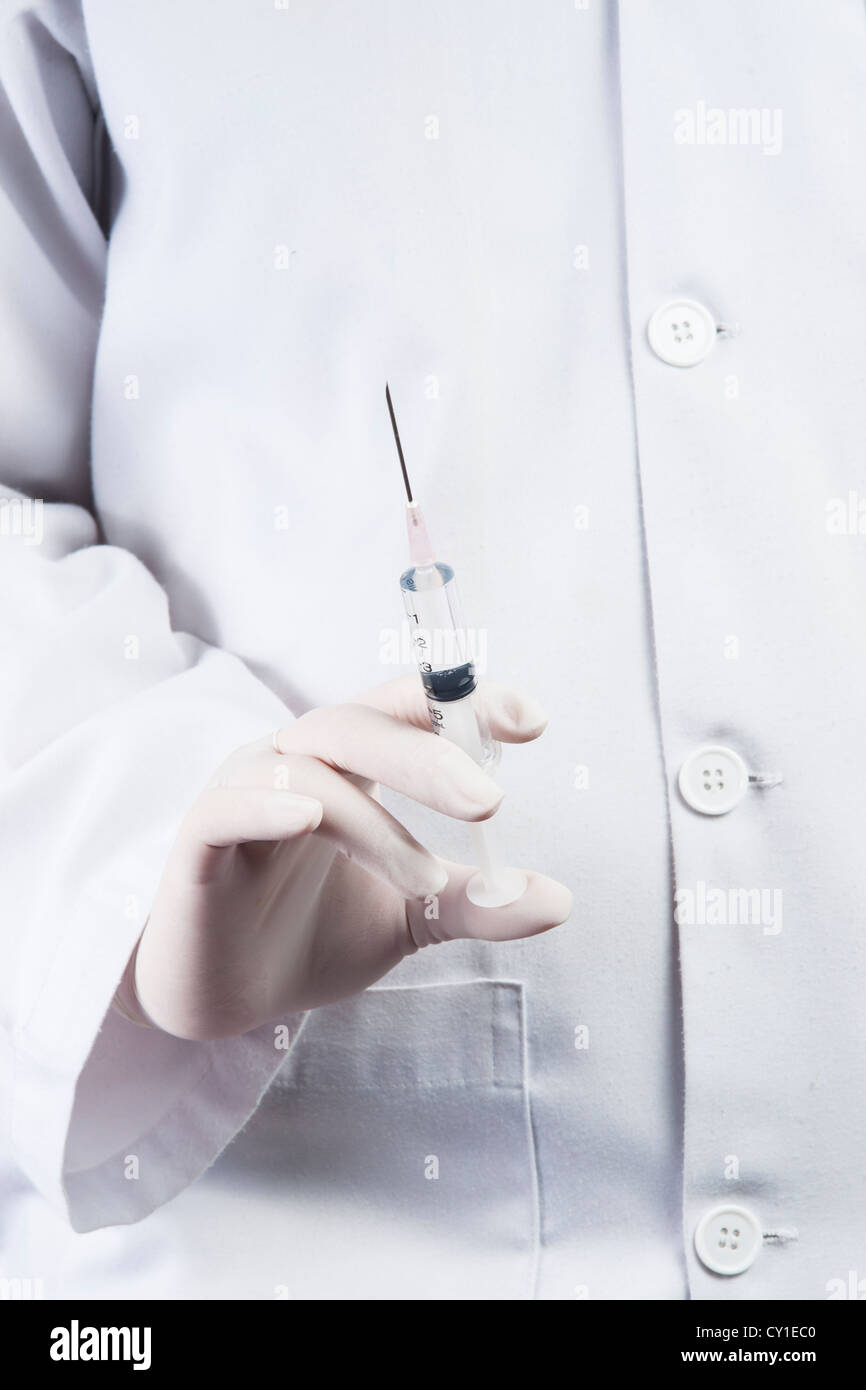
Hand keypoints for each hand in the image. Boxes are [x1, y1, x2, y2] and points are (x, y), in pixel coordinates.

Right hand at [117, 676, 571, 1039]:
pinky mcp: (196, 846)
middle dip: (425, 754)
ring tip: (422, 883)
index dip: (462, 702)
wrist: (227, 1001)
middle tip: (486, 803)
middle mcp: (291, 762)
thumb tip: (560, 900)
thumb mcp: (408, 918)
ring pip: (306, 771)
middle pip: (356, 725)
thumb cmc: (310, 935)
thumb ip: (474, 903)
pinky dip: (266, 804)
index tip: (532, 721)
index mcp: (345, 765)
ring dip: (373, 824)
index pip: (403, 709)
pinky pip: (226, 808)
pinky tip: (309, 819)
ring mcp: (240, 796)